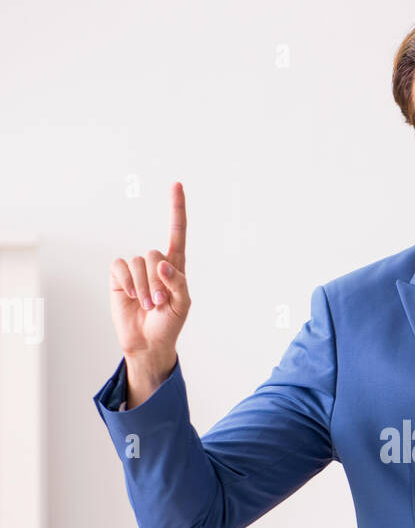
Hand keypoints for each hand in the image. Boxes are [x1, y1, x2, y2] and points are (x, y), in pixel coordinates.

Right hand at [109, 181, 190, 367]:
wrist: (148, 342)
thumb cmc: (169, 323)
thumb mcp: (183, 305)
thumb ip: (178, 282)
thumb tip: (163, 264)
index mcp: (176, 265)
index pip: (177, 232)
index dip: (176, 209)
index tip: (177, 184)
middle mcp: (155, 263)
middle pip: (155, 253)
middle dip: (158, 280)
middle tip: (159, 303)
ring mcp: (136, 269)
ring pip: (139, 262)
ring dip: (144, 287)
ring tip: (147, 305)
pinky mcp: (119, 276)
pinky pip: (121, 266)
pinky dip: (127, 282)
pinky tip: (130, 296)